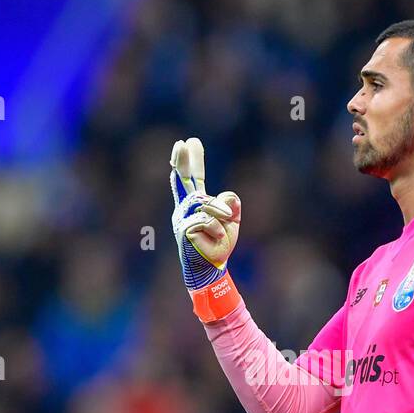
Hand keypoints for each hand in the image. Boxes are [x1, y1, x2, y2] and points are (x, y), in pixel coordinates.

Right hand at [170, 137, 241, 290]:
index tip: (188, 142)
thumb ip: (230, 204)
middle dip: (183, 161)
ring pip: (205, 204)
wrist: (211, 269)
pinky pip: (207, 221)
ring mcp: (183, 218)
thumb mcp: (231, 221)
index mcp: (197, 205)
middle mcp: (186, 208)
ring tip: (224, 228)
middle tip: (182, 143)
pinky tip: (215, 239)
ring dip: (220, 214)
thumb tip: (226, 197)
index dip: (193, 161)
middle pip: (184, 180)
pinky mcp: (184, 229)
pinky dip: (217, 230)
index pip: (194, 179)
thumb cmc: (219, 246)